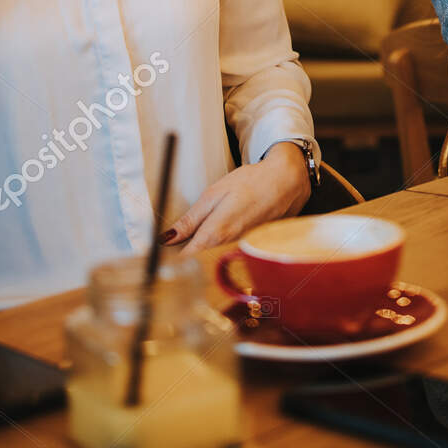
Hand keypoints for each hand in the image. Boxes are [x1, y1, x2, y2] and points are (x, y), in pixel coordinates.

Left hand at [164, 142, 311, 252]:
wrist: (289, 183)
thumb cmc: (251, 183)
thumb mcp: (214, 194)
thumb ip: (191, 219)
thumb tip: (166, 238)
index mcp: (216, 234)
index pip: (185, 260)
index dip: (169, 261)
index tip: (158, 255)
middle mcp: (229, 249)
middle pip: (198, 265)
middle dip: (182, 263)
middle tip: (169, 252)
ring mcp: (242, 252)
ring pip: (214, 262)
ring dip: (200, 258)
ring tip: (190, 246)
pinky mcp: (251, 251)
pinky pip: (229, 257)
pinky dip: (218, 253)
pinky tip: (216, 242)